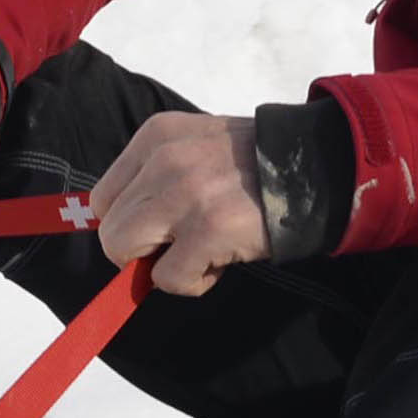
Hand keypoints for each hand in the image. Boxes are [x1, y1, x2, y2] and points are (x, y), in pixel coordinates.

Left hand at [88, 112, 270, 298]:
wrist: (315, 167)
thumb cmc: (255, 164)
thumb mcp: (197, 146)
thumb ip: (158, 174)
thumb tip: (128, 226)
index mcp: (155, 137)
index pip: (102, 197)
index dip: (126, 222)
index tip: (155, 231)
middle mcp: (162, 161)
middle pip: (110, 229)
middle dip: (140, 249)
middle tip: (178, 246)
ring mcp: (183, 195)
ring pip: (124, 252)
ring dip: (161, 265)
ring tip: (199, 252)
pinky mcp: (207, 230)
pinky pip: (168, 278)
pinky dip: (193, 281)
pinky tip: (221, 260)